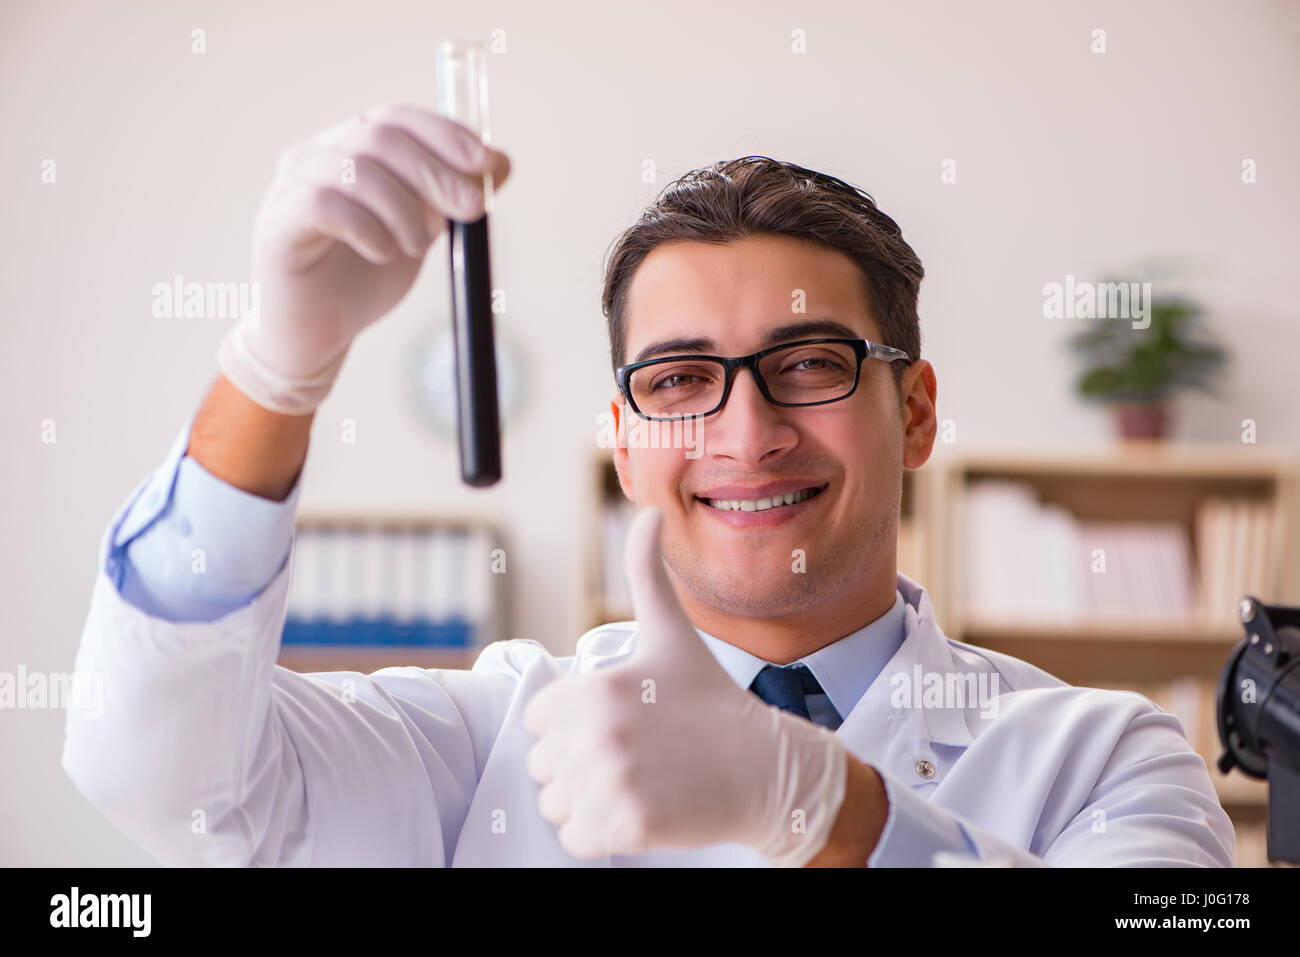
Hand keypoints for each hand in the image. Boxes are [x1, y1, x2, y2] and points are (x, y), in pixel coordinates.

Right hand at [218, 104, 510, 413]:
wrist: (318, 334)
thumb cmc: (365, 277)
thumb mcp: (423, 231)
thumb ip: (452, 197)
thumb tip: (500, 162)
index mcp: (352, 149)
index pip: (397, 117)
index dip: (444, 133)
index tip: (485, 161)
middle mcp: (317, 156)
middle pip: (379, 136)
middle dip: (435, 172)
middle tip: (469, 209)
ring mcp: (291, 186)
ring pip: (356, 169)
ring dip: (403, 208)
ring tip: (416, 246)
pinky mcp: (277, 223)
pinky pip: (324, 205)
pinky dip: (367, 227)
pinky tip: (383, 252)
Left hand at [523, 507, 848, 864]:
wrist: (767, 769)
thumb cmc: (712, 701)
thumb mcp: (672, 633)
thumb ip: (647, 572)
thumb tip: (647, 512)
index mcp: (596, 688)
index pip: (540, 722)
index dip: (575, 726)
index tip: (620, 723)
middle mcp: (597, 733)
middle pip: (545, 766)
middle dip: (581, 767)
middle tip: (637, 756)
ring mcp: (612, 782)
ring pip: (557, 805)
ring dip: (589, 803)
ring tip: (640, 782)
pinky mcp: (627, 826)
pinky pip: (577, 839)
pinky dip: (602, 835)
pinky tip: (642, 812)